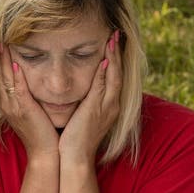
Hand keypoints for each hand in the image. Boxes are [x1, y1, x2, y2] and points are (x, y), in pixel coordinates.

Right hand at [0, 46, 59, 158]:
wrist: (45, 154)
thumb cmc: (42, 134)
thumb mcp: (32, 113)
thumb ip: (28, 98)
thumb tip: (31, 84)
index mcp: (8, 104)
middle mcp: (7, 104)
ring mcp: (14, 108)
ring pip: (5, 80)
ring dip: (3, 61)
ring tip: (2, 44)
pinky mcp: (24, 111)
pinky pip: (18, 91)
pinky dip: (16, 77)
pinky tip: (16, 64)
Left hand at [58, 31, 121, 162]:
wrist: (75, 158)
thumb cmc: (75, 140)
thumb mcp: (83, 117)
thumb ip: (86, 103)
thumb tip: (82, 93)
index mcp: (109, 107)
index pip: (114, 78)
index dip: (114, 60)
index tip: (112, 43)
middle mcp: (112, 105)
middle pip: (118, 73)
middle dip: (117, 53)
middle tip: (116, 33)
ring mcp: (106, 107)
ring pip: (113, 77)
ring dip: (113, 57)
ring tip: (112, 39)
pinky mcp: (96, 110)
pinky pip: (103, 86)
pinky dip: (105, 72)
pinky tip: (104, 58)